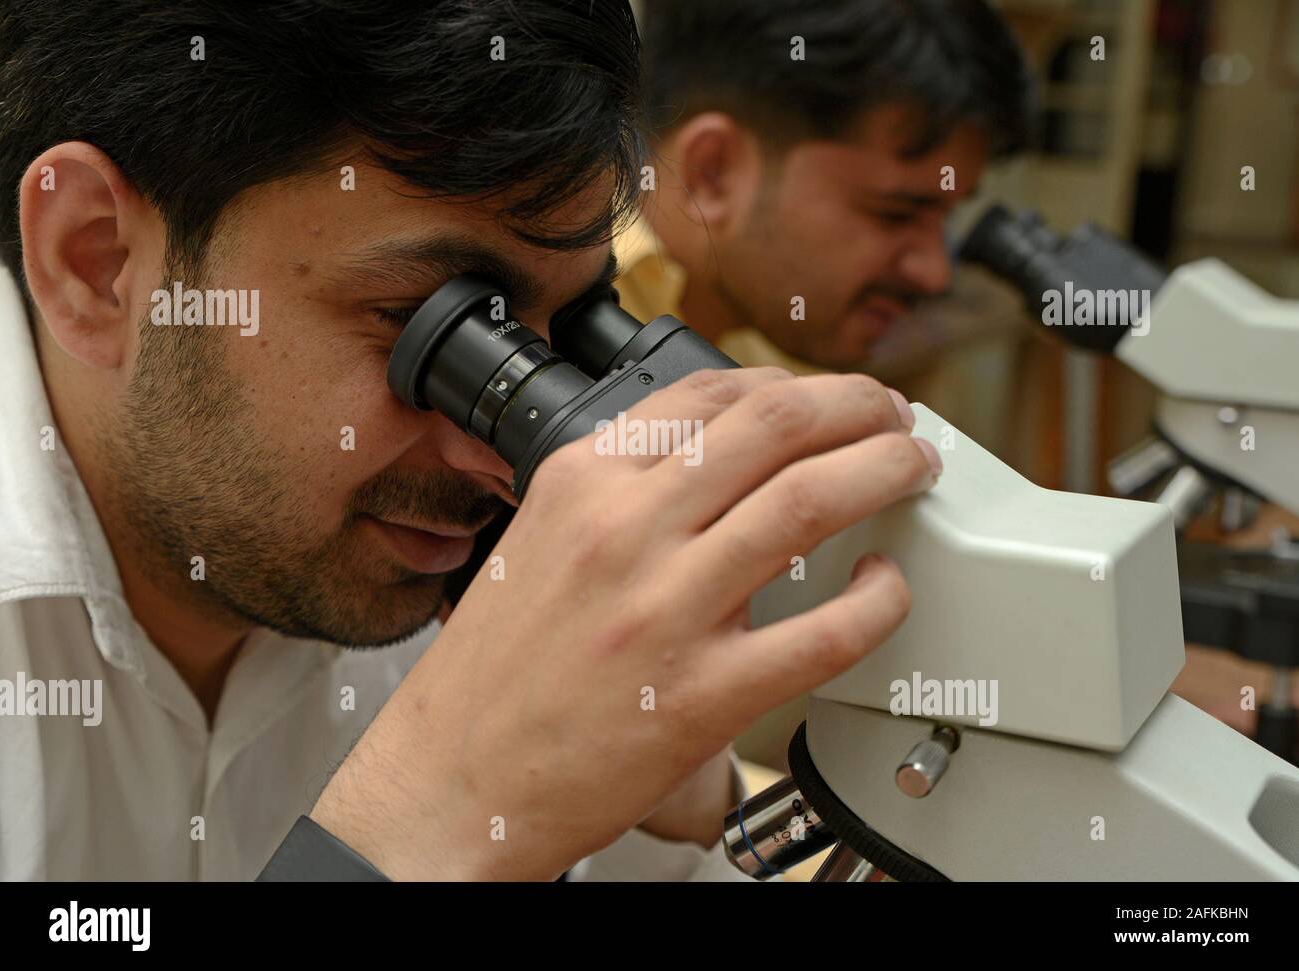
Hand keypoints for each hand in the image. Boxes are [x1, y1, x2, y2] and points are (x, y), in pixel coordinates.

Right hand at [311, 368, 939, 879]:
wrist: (452, 778)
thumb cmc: (495, 671)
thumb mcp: (542, 538)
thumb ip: (625, 489)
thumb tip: (722, 455)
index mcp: (582, 480)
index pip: (710, 390)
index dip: (793, 382)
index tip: (827, 397)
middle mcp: (624, 529)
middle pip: (775, 423)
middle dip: (858, 404)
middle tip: (894, 416)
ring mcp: (665, 609)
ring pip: (808, 501)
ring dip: (884, 469)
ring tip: (911, 469)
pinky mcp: (702, 694)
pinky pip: (824, 631)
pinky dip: (878, 600)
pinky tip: (885, 586)